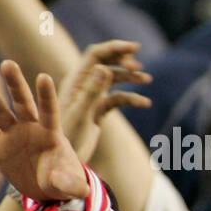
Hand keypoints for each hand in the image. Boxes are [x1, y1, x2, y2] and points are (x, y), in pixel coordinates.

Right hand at [0, 60, 88, 202]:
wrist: (46, 190)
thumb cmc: (64, 183)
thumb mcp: (70, 186)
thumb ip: (72, 184)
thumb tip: (79, 188)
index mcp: (51, 134)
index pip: (49, 111)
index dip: (47, 96)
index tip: (44, 77)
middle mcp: (31, 128)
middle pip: (22, 102)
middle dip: (15, 83)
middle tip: (9, 63)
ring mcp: (12, 135)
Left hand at [59, 40, 151, 163]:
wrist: (64, 162)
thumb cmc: (67, 138)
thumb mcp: (81, 114)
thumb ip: (92, 91)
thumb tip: (105, 68)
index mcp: (76, 81)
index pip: (96, 55)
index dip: (116, 48)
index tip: (137, 48)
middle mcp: (83, 86)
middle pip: (106, 63)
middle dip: (124, 61)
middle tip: (140, 68)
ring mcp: (90, 98)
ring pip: (113, 80)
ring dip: (130, 78)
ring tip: (146, 81)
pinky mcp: (97, 111)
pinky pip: (116, 99)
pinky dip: (131, 99)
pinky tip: (145, 104)